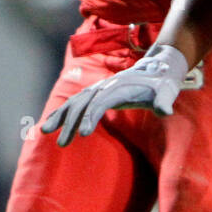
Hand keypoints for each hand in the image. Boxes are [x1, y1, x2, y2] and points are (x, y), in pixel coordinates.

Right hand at [41, 45, 191, 146]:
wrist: (158, 68)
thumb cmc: (162, 83)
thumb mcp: (167, 91)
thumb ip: (164, 100)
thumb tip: (165, 110)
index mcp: (118, 88)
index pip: (99, 103)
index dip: (90, 118)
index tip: (83, 134)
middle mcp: (104, 86)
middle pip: (82, 104)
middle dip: (70, 123)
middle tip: (62, 144)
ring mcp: (99, 88)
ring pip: (74, 102)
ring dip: (60, 117)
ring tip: (45, 132)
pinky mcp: (97, 93)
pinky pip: (76, 103)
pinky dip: (64, 112)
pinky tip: (53, 124)